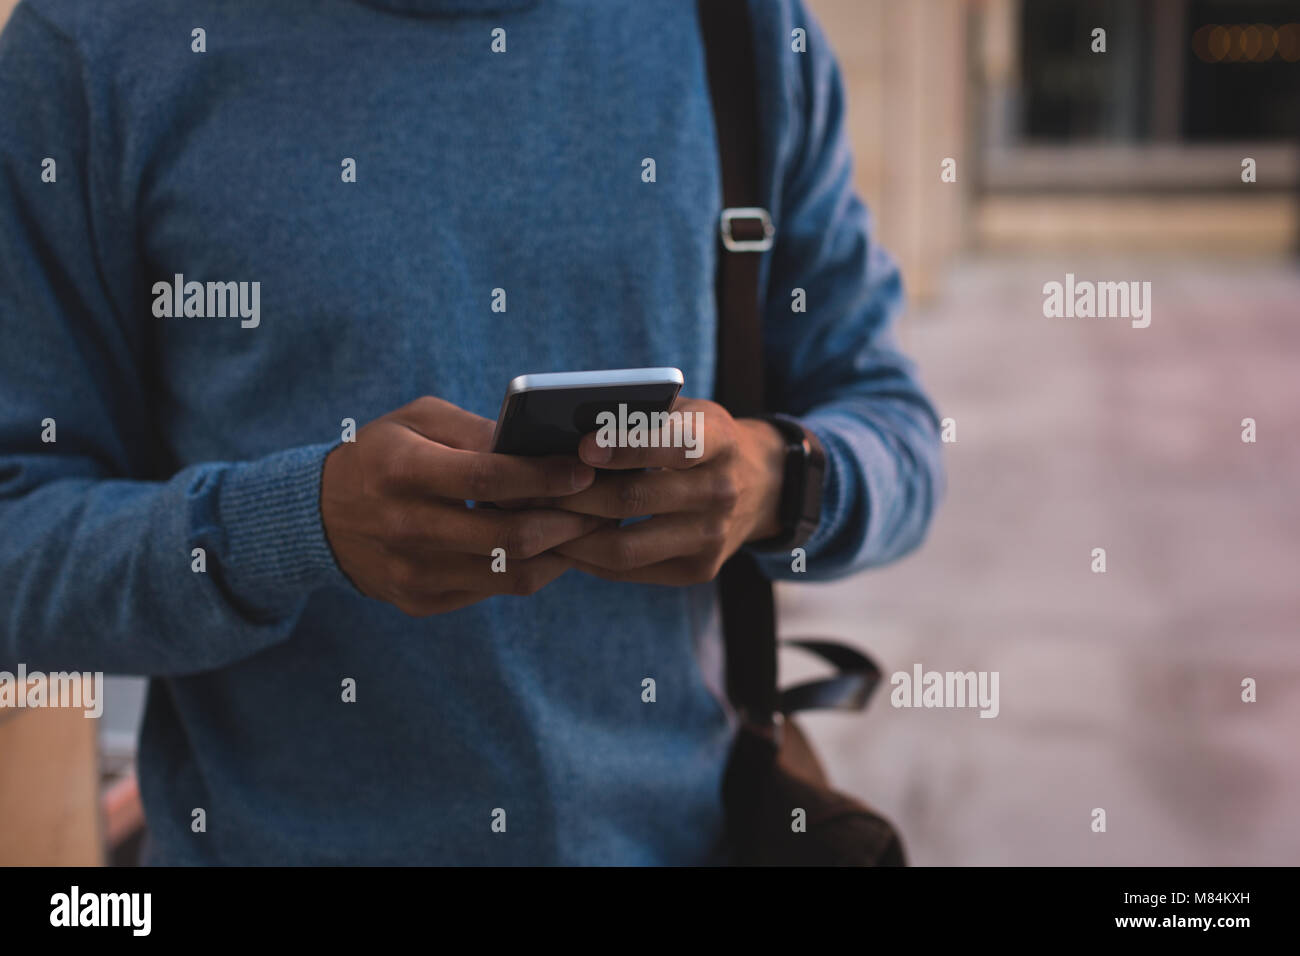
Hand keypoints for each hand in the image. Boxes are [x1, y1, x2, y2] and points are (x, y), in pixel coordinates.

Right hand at [320, 396, 602, 615]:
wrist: (321, 518)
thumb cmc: (384, 455)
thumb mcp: (418, 421)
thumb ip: (476, 430)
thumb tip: (540, 445)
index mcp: (401, 471)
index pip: (487, 479)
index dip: (543, 476)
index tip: (584, 469)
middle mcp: (405, 527)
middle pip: (509, 535)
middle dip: (569, 520)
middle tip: (605, 503)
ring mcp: (412, 573)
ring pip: (511, 573)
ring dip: (561, 550)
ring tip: (590, 526)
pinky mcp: (421, 602)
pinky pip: (495, 591)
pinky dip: (533, 568)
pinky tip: (554, 546)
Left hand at [549, 398, 786, 585]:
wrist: (761, 485)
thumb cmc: (696, 437)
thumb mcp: (683, 412)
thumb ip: (638, 415)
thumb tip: (561, 429)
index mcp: (720, 440)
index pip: (673, 444)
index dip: (625, 447)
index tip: (581, 447)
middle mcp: (722, 491)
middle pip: (636, 499)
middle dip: (576, 494)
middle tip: (531, 488)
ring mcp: (712, 537)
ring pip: (626, 548)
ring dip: (572, 535)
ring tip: (537, 519)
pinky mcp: (699, 570)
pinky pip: (629, 570)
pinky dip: (588, 557)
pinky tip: (561, 540)